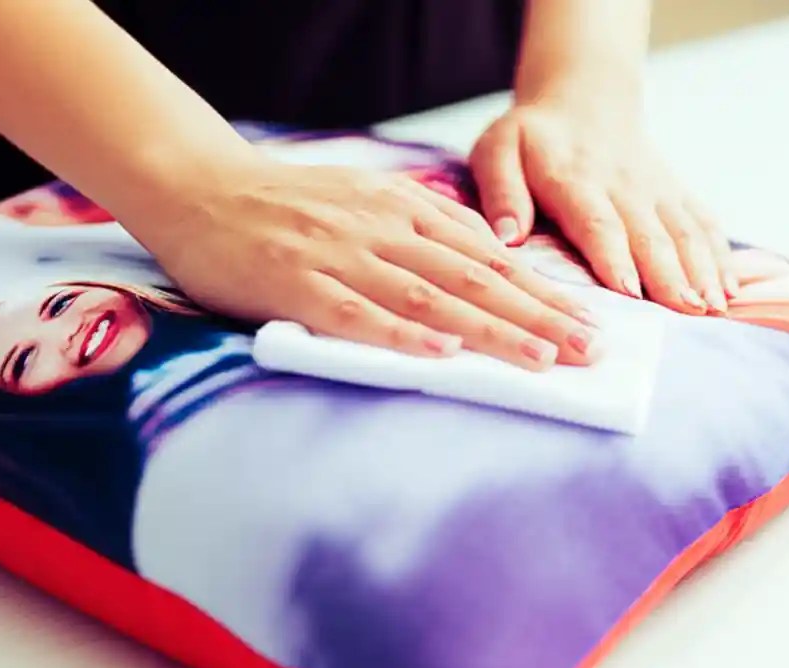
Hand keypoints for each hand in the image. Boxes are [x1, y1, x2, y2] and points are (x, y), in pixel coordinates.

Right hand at [119, 153, 600, 370]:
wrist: (199, 187)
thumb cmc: (287, 205)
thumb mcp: (366, 201)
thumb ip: (419, 231)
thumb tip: (481, 265)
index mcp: (405, 209)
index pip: (489, 255)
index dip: (542, 291)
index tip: (588, 321)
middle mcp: (384, 228)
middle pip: (476, 278)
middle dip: (539, 316)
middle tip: (590, 350)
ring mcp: (342, 255)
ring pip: (431, 296)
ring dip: (492, 330)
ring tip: (542, 359)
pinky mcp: (297, 284)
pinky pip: (356, 312)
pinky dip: (402, 333)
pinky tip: (442, 353)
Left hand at [470, 86, 736, 314]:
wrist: (582, 100)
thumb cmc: (530, 138)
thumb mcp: (497, 151)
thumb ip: (500, 191)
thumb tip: (506, 236)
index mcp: (573, 179)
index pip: (597, 221)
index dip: (615, 257)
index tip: (630, 292)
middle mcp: (622, 185)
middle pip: (650, 234)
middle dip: (671, 275)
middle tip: (689, 312)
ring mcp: (655, 189)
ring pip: (684, 230)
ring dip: (703, 269)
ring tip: (715, 307)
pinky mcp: (675, 193)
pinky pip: (702, 222)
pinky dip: (720, 255)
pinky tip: (730, 289)